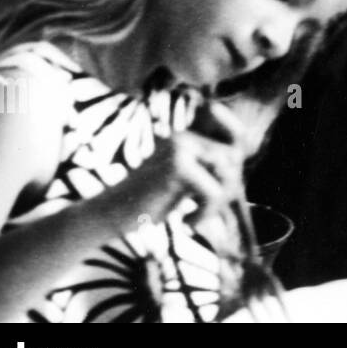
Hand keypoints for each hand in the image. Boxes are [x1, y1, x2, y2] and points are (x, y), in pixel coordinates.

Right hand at [106, 101, 248, 227]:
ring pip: (227, 172)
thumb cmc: (148, 203)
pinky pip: (213, 191)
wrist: (107, 216)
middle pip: (233, 155)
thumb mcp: (184, 182)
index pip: (228, 124)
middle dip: (228, 186)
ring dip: (217, 202)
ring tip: (195, 217)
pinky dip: (205, 213)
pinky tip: (185, 223)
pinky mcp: (176, 165)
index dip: (236, 138)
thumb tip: (239, 161)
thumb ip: (211, 169)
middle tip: (206, 208)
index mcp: (185, 133)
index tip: (226, 172)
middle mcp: (183, 134)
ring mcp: (179, 146)